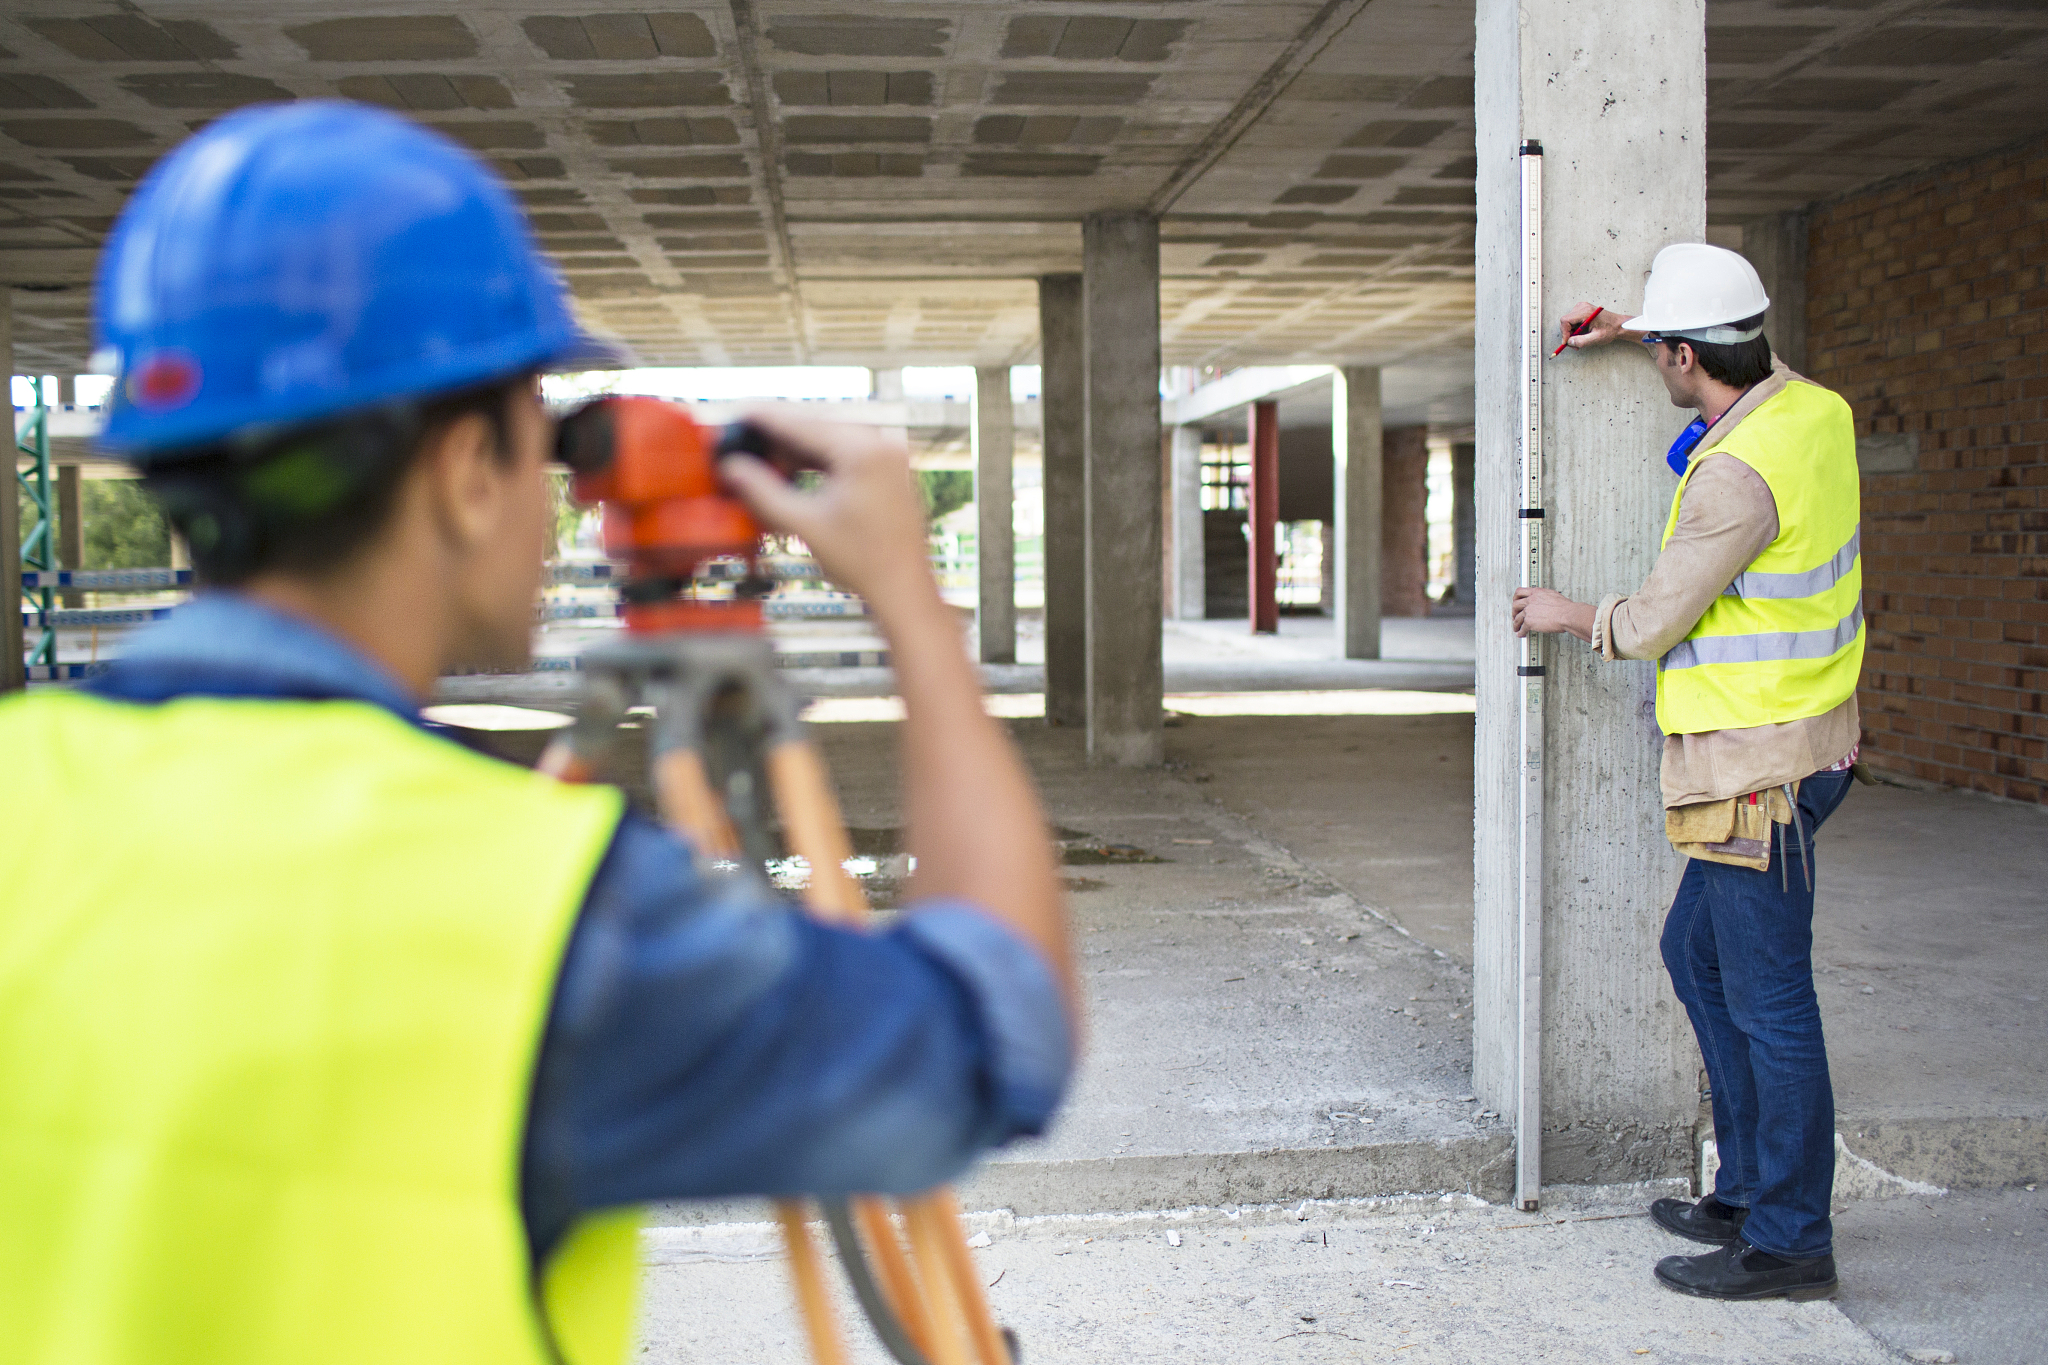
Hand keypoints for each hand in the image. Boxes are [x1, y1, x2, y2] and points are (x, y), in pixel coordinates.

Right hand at [716, 409, 938, 619]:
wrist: (904, 587)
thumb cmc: (862, 562)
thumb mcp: (804, 523)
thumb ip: (763, 491)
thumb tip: (732, 467)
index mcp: (862, 451)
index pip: (802, 424)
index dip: (765, 417)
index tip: (739, 411)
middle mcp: (880, 443)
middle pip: (817, 427)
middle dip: (779, 434)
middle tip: (744, 437)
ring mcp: (889, 455)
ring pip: (830, 439)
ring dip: (797, 448)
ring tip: (764, 459)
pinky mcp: (890, 468)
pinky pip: (847, 452)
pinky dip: (819, 459)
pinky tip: (793, 470)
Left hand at [1512, 587, 1594, 642]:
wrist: (1567, 614)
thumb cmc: (1565, 607)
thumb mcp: (1553, 595)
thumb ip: (1544, 597)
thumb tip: (1544, 600)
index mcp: (1536, 593)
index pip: (1520, 592)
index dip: (1516, 598)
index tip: (1515, 602)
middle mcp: (1530, 601)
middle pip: (1515, 605)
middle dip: (1513, 612)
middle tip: (1514, 616)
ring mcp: (1529, 611)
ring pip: (1517, 618)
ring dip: (1515, 624)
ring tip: (1516, 628)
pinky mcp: (1529, 622)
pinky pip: (1522, 628)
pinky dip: (1521, 632)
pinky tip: (1521, 634)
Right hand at [1557, 303, 1632, 350]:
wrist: (1618, 324)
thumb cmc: (1610, 330)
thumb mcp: (1596, 338)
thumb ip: (1582, 341)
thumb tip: (1569, 342)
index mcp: (1586, 312)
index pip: (1565, 320)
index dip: (1564, 333)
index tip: (1567, 342)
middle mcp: (1582, 307)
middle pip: (1565, 321)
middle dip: (1568, 334)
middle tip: (1575, 344)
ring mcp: (1582, 307)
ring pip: (1568, 321)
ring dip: (1571, 332)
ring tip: (1579, 340)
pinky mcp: (1582, 310)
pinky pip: (1572, 320)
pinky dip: (1574, 329)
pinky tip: (1581, 334)